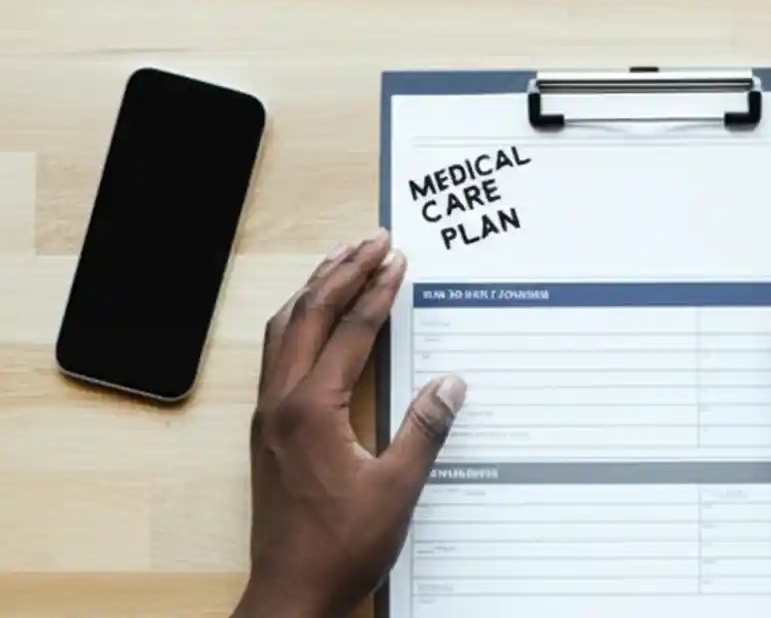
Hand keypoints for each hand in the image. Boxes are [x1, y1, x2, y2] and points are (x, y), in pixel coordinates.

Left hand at [232, 230, 466, 617]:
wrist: (291, 592)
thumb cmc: (341, 547)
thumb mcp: (397, 489)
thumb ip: (424, 430)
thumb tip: (450, 384)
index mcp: (311, 410)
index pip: (348, 332)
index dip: (376, 292)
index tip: (397, 261)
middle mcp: (281, 403)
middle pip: (307, 315)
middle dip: (341, 272)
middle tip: (371, 241)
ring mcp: (268, 415)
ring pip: (284, 330)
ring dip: (314, 290)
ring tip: (342, 261)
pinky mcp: (267, 430)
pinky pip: (278, 354)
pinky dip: (300, 321)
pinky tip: (315, 319)